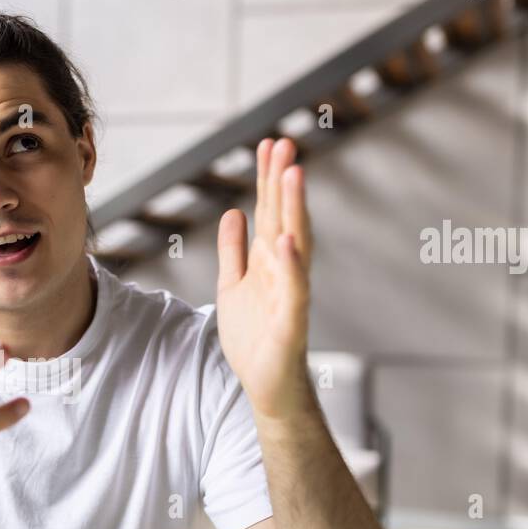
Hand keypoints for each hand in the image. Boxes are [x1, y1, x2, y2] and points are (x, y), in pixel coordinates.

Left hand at [215, 137, 316, 422]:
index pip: (270, 211)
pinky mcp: (292, 320)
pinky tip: (286, 241)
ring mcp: (290, 293)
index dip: (268, 179)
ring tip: (292, 175)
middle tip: (283, 143)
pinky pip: (294, 289)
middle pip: (283, 218)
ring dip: (293, 210)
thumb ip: (233, 251)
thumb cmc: (254, 337)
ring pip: (294, 244)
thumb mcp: (233, 285)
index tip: (269, 145)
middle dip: (282, 182)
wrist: (266, 384)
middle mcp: (284, 270)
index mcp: (269, 261)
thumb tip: (234, 213)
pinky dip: (291, 266)